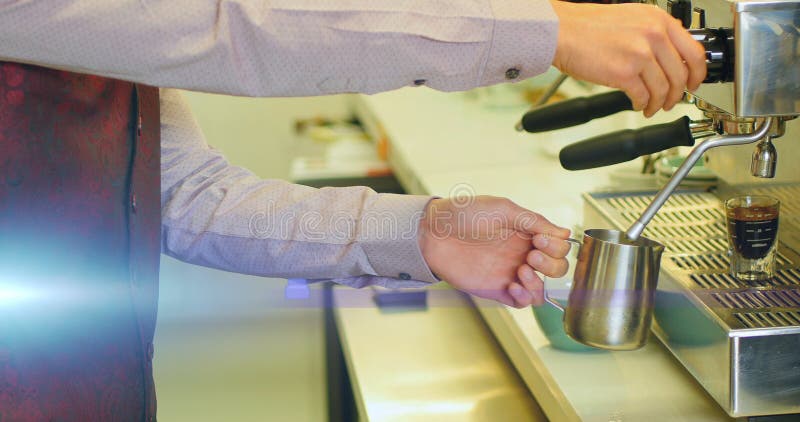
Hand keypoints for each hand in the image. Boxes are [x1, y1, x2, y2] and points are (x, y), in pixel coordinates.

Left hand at [418, 196, 571, 307]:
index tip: (539, 239)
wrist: (434, 232)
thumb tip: (564, 232)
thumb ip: (534, 220)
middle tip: (531, 256)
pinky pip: (522, 303)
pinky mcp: (497, 289)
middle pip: (557, 269)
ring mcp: (510, 273)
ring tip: (521, 271)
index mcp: (526, 233)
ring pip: (542, 289)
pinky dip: (525, 297)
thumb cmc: (463, 214)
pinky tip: (512, 285)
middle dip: (552, 264)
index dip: (556, 246)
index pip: (559, 246)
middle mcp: (522, 253)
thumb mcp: (503, 208)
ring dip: (539, 282)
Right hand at [549, 1, 706, 116]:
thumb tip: (668, 59)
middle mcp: (654, 35)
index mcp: (658, 20)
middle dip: (677, 94)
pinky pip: (642, 96)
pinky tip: (637, 104)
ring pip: (663, 89)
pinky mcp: (624, 73)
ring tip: (651, 107)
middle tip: (671, 100)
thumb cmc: (587, 26)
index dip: (697, 73)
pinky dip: (642, 104)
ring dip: (659, 103)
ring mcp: (640, 55)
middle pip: (680, 75)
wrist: (561, 31)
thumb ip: (653, 35)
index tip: (693, 83)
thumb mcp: (631, 19)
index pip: (694, 51)